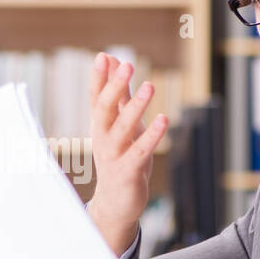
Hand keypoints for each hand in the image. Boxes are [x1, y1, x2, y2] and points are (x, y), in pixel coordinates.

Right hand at [87, 52, 167, 252]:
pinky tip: (164, 120)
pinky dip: (151, 136)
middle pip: (104, 110)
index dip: (98, 78)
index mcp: (99, 126)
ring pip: (121, 129)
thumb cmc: (120, 158)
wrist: (116, 202)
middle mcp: (102, 139)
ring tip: (150, 86)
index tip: (103, 56)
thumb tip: (113, 62)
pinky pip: (140, 151)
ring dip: (135, 107)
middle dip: (114, 87)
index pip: (96, 98)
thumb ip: (118, 95)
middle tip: (126, 65)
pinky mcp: (128, 171)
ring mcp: (114, 156)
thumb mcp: (119, 124)